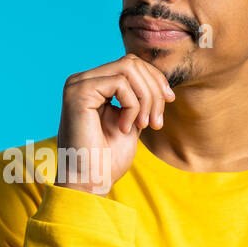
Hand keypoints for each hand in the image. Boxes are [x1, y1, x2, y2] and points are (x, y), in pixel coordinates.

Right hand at [56, 54, 173, 194]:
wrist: (89, 183)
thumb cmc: (107, 160)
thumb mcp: (131, 121)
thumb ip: (138, 98)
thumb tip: (156, 79)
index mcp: (92, 85)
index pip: (131, 64)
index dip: (155, 79)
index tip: (169, 101)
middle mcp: (81, 80)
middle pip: (132, 63)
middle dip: (154, 90)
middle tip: (156, 123)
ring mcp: (78, 84)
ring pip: (129, 69)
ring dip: (146, 98)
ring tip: (144, 126)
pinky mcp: (78, 92)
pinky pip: (120, 83)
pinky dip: (132, 106)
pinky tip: (125, 128)